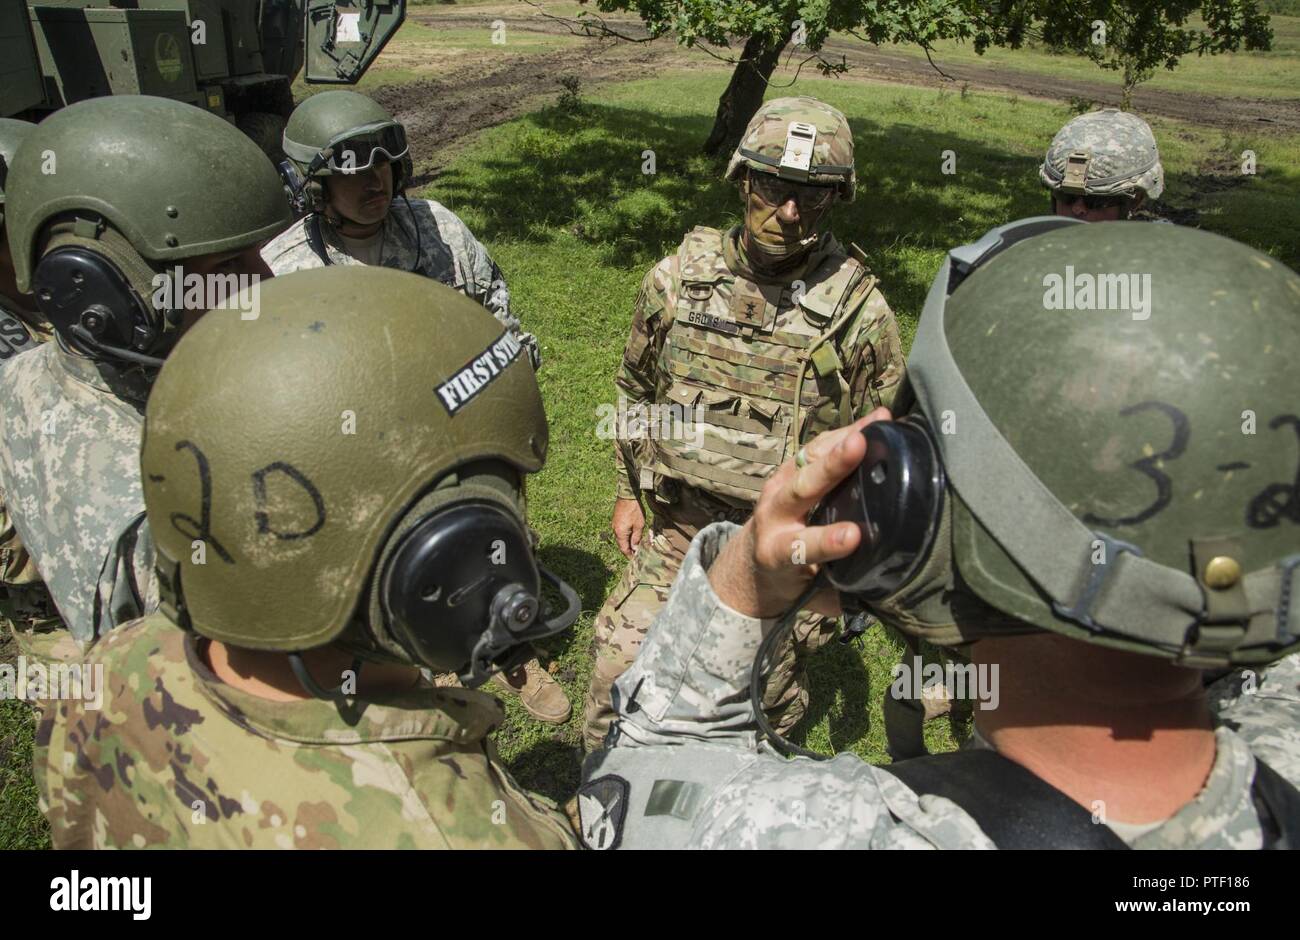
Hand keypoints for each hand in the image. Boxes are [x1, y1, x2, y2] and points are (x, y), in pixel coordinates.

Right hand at [612, 497, 645, 557]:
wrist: (627, 495)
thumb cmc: (634, 510)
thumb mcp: (639, 526)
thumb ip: (636, 538)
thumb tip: (635, 548)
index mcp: (620, 534)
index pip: (624, 549)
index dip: (629, 555)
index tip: (635, 559)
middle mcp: (615, 530)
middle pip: (621, 544)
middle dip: (628, 550)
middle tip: (636, 554)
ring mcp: (614, 525)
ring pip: (621, 538)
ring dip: (627, 543)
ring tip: (635, 546)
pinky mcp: (616, 520)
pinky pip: (620, 532)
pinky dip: (626, 536)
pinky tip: (632, 536)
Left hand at [708, 409, 889, 617]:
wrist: (750, 561)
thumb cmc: (788, 580)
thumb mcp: (808, 595)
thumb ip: (838, 594)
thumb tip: (880, 596)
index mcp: (777, 553)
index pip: (803, 546)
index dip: (827, 541)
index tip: (854, 536)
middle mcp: (774, 515)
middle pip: (803, 487)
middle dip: (831, 466)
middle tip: (858, 445)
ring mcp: (779, 488)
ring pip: (810, 458)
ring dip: (843, 439)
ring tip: (878, 423)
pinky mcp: (788, 469)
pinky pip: (816, 446)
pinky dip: (845, 433)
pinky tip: (875, 421)